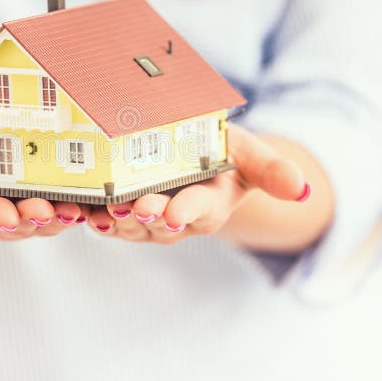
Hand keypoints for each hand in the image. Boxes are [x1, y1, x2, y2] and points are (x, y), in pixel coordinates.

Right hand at [0, 126, 87, 239]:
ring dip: (64, 215)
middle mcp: (3, 212)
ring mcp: (31, 205)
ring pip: (51, 216)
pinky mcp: (56, 195)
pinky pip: (73, 202)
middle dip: (34, 218)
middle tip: (46, 211)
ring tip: (78, 209)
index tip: (4, 214)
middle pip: (21, 221)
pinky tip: (101, 196)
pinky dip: (86, 202)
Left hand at [85, 123, 309, 243]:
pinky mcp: (122, 212)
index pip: (199, 210)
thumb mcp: (251, 155)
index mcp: (209, 205)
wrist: (197, 158)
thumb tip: (302, 188)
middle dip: (146, 216)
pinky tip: (79, 209)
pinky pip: (106, 219)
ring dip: (115, 220)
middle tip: (135, 207)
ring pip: (129, 225)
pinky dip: (93, 216)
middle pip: (159, 222)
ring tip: (102, 210)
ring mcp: (147, 218)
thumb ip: (272, 170)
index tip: (175, 212)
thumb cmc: (224, 155)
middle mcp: (176, 218)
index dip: (187, 211)